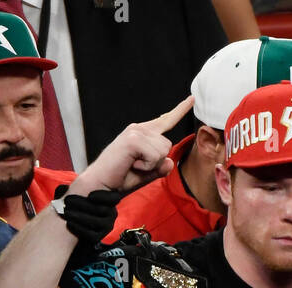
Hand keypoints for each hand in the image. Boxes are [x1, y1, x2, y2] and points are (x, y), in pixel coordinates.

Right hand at [71, 96, 193, 195]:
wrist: (100, 185)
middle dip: (156, 161)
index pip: (165, 121)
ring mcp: (135, 132)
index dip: (179, 110)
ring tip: (132, 165)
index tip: (191, 99)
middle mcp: (138, 128)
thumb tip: (170, 162)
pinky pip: (155, 156)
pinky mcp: (133, 140)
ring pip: (163, 150)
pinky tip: (131, 165)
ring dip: (151, 164)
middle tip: (136, 166)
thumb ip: (160, 168)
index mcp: (141, 133)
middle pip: (167, 144)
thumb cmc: (120, 179)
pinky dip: (146, 166)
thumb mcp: (146, 174)